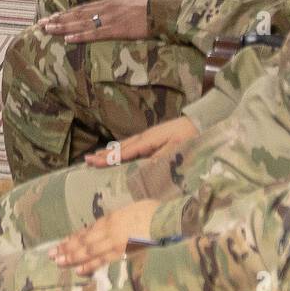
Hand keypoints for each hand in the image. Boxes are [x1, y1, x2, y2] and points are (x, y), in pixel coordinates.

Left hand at [39, 0, 149, 44]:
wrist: (164, 10)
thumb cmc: (151, 7)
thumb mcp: (131, 2)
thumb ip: (117, 5)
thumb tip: (109, 7)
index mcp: (109, 2)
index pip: (83, 9)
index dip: (66, 14)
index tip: (53, 16)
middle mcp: (106, 9)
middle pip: (77, 15)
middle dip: (58, 19)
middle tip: (41, 24)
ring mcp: (110, 19)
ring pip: (81, 24)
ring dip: (63, 27)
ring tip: (47, 29)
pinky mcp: (117, 30)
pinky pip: (95, 34)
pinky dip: (80, 36)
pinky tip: (68, 39)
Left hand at [49, 200, 160, 275]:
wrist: (165, 218)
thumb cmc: (153, 212)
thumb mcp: (133, 210)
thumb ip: (122, 220)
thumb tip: (114, 226)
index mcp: (112, 218)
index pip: (89, 230)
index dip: (74, 238)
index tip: (62, 244)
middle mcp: (109, 229)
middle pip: (84, 240)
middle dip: (67, 248)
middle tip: (51, 255)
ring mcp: (114, 241)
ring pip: (88, 250)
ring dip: (72, 257)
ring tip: (58, 262)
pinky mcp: (122, 251)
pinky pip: (103, 260)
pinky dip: (90, 265)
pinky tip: (78, 271)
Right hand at [83, 114, 198, 166]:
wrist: (202, 122)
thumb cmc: (191, 136)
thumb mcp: (178, 148)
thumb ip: (160, 158)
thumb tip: (143, 167)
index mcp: (148, 140)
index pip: (124, 151)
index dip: (108, 158)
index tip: (92, 162)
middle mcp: (145, 138)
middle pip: (120, 147)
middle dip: (104, 154)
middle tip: (86, 160)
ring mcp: (149, 137)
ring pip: (125, 145)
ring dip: (110, 151)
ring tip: (96, 156)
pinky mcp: (154, 138)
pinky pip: (132, 145)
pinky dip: (121, 149)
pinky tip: (118, 152)